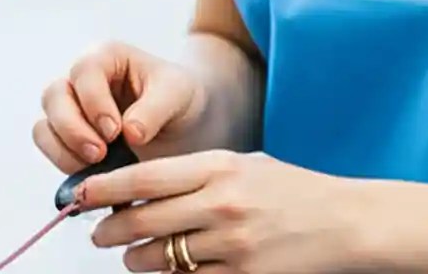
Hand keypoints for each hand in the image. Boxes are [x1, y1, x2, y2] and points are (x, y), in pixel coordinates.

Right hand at [34, 41, 207, 171]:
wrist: (182, 121)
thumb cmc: (179, 96)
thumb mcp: (177, 94)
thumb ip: (154, 109)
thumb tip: (129, 134)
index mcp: (106, 57)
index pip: (84, 71)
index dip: (94, 103)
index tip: (115, 132)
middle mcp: (81, 79)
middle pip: (54, 96)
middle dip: (73, 129)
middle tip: (100, 154)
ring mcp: (70, 107)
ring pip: (45, 124)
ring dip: (65, 149)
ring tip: (96, 167)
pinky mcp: (68, 136)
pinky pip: (48, 146)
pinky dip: (62, 161)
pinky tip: (90, 174)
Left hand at [83, 150, 367, 272]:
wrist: (347, 223)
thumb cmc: (293, 191)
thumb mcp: (243, 165)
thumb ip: (194, 174)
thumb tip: (139, 190)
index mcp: (219, 167)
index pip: (144, 177)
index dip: (103, 188)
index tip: (81, 194)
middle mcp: (221, 204)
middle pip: (141, 221)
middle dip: (109, 229)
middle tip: (99, 232)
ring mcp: (232, 244)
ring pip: (159, 257)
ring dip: (137, 259)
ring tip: (135, 255)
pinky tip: (174, 269)